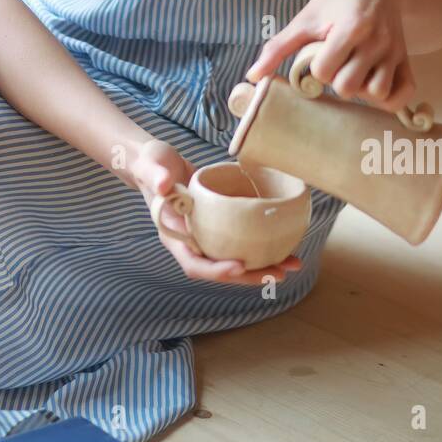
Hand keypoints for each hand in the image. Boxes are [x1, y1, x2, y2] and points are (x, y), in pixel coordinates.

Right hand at [129, 137, 303, 288]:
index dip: (215, 270)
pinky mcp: (219, 228)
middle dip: (249, 276)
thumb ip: (156, 175)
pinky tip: (285, 246)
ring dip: (262, 268)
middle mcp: (191, 243)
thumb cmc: (152, 165)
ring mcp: (206, 237)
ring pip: (234, 261)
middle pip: (220, 269)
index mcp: (174, 236)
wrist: (159, 164)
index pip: (194, 263)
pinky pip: (240, 244)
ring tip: (290, 265)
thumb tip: (164, 184)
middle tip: (278, 274)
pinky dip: (262, 248)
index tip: (238, 266)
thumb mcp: (152, 166)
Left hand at [246, 0, 416, 111]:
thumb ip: (278, 47)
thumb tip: (252, 76)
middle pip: (349, 88)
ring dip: (361, 90)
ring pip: (377, 94)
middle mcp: (375, 42)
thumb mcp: (306, 18)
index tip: (317, 58)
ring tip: (353, 75)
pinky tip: (372, 85)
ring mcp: (393, 53)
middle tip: (335, 67)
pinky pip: (404, 93)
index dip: (316, 70)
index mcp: (351, 28)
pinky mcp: (406, 60)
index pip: (325, 72)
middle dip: (336, 82)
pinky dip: (389, 98)